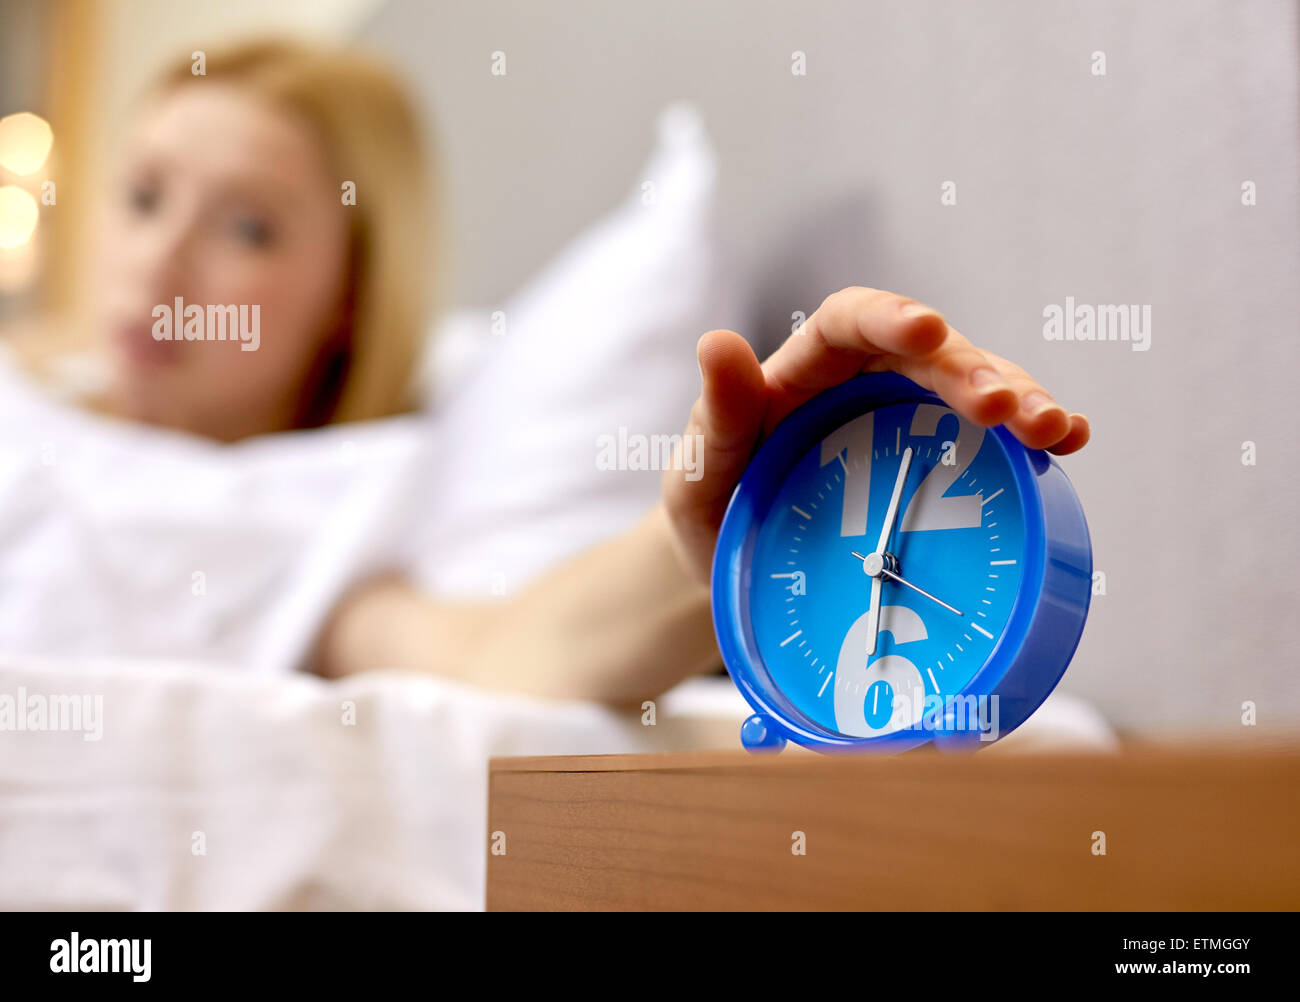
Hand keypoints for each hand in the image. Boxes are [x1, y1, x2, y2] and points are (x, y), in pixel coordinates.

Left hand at [661, 287, 1089, 584]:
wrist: (736, 569)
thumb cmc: (715, 511)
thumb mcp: (699, 472)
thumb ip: (717, 415)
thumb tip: (717, 342)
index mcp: (805, 369)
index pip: (849, 322)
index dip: (890, 317)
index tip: (928, 330)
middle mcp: (865, 383)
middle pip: (930, 357)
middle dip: (975, 374)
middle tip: (1012, 411)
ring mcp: (908, 422)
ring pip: (973, 392)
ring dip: (1020, 402)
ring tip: (1057, 431)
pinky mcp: (938, 463)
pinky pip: (988, 442)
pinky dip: (1029, 442)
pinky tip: (1067, 445)